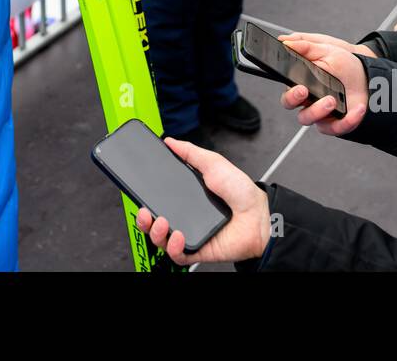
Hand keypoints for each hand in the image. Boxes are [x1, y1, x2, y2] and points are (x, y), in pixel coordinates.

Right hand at [134, 138, 270, 264]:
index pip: (158, 199)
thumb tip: (170, 141)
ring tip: (160, 222)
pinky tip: (179, 235)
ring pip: (161, 240)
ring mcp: (190, 234)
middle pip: (154, 222)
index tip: (137, 193)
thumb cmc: (241, 190)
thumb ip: (190, 152)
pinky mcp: (198, 250)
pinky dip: (174, 247)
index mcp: (185, 197)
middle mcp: (185, 216)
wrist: (259, 214)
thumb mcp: (213, 163)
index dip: (145, 198)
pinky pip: (178, 255)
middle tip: (143, 211)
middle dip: (142, 219)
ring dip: (155, 232)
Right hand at [277, 33, 370, 136]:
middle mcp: (307, 100)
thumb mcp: (326, 50)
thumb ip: (305, 46)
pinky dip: (347, 121)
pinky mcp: (336, 124)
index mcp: (301, 83)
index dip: (289, 91)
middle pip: (290, 105)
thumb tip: (284, 41)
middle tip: (304, 91)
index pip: (287, 90)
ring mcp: (320, 113)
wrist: (368, 77)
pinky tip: (357, 109)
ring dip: (318, 110)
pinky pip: (336, 128)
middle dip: (294, 99)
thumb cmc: (344, 65)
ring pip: (307, 118)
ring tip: (331, 100)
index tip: (298, 86)